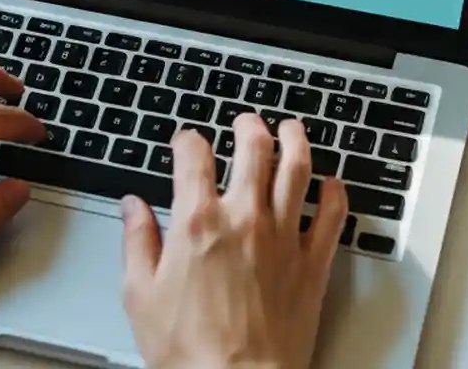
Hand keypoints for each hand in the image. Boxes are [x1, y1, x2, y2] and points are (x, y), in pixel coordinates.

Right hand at [120, 115, 348, 368]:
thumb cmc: (189, 351)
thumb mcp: (140, 294)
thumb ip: (137, 242)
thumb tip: (132, 208)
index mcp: (197, 221)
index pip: (194, 155)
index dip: (188, 140)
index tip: (187, 142)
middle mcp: (244, 218)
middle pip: (254, 147)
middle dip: (248, 126)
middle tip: (246, 122)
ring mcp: (283, 237)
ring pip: (297, 169)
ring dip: (296, 140)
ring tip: (292, 129)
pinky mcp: (311, 263)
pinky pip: (332, 216)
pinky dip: (335, 194)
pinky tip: (333, 184)